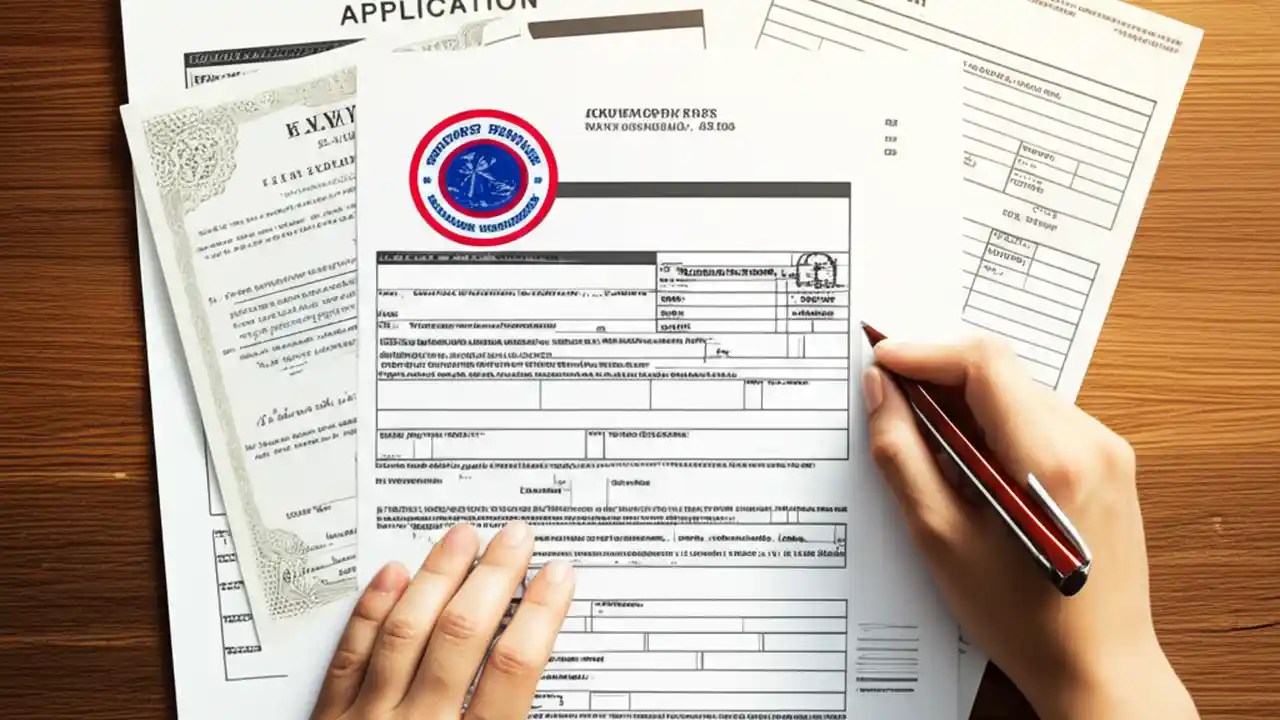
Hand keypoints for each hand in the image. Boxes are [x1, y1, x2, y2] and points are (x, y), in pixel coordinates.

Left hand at [311, 522, 574, 719]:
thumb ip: (510, 717)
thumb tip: (536, 657)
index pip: (514, 667)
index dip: (541, 613)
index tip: (559, 576)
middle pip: (461, 634)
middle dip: (493, 577)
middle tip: (515, 538)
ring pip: (406, 631)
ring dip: (437, 577)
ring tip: (460, 538)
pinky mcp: (329, 719)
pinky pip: (350, 655)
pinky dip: (372, 611)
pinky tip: (392, 577)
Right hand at [862, 335, 1196, 719]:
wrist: (1099, 668)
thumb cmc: (1022, 619)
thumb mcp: (941, 537)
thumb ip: (902, 455)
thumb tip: (880, 391)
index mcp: (1052, 458)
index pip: (984, 363)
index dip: (924, 352)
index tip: (881, 361)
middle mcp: (1091, 441)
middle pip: (1002, 372)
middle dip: (940, 378)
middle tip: (892, 405)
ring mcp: (1108, 450)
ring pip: (1020, 393)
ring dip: (967, 404)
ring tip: (931, 451)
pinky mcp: (1109, 464)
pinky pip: (1043, 419)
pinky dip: (998, 426)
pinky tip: (974, 469)